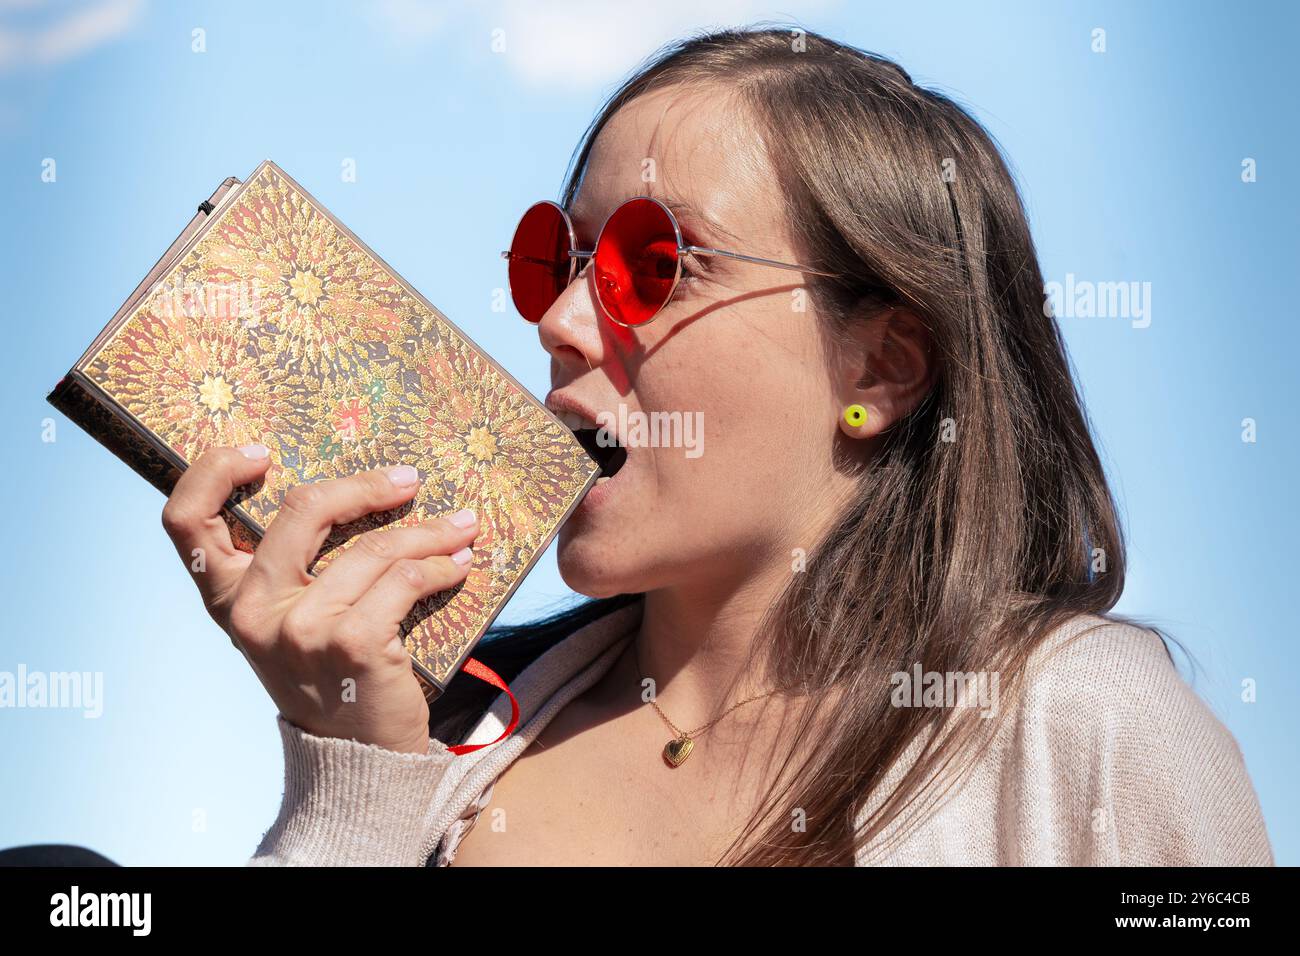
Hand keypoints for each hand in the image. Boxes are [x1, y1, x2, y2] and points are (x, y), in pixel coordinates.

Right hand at [161, 443, 477, 753]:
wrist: (359, 757)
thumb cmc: (331, 674)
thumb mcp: (291, 623)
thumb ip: (294, 569)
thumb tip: (350, 489)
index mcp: (227, 599)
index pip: (185, 520)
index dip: (213, 470)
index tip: (261, 452)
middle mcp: (253, 612)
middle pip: (301, 509)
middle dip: (363, 485)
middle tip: (406, 480)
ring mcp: (300, 628)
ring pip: (372, 548)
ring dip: (428, 532)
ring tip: (459, 528)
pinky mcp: (351, 643)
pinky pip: (404, 580)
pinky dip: (439, 566)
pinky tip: (457, 564)